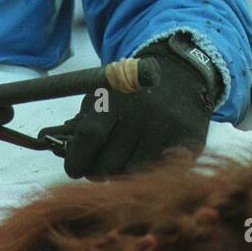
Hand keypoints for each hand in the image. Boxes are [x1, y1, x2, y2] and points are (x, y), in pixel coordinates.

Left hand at [62, 34, 221, 180]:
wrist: (183, 75)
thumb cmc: (133, 91)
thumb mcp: (106, 92)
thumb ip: (84, 120)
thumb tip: (63, 152)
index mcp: (117, 94)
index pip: (90, 135)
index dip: (77, 159)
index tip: (73, 169)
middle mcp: (143, 111)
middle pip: (109, 162)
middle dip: (97, 171)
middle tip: (97, 170)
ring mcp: (168, 129)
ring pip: (132, 175)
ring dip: (121, 176)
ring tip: (120, 164)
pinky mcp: (188, 144)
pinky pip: (158, 174)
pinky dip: (146, 175)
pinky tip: (143, 164)